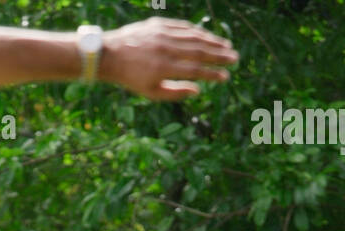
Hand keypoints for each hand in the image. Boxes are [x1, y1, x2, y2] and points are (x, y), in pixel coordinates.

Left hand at [101, 18, 237, 100]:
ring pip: (193, 36)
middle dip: (219, 55)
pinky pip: (183, 27)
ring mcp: (162, 34)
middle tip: (234, 58)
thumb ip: (175, 93)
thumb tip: (198, 91)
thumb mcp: (151, 93)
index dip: (212, 74)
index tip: (225, 77)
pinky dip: (197, 31)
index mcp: (163, 68)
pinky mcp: (159, 24)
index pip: (195, 71)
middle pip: (199, 51)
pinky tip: (208, 36)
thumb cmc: (132, 78)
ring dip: (212, 41)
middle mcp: (165, 49)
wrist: (110, 55)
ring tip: (226, 46)